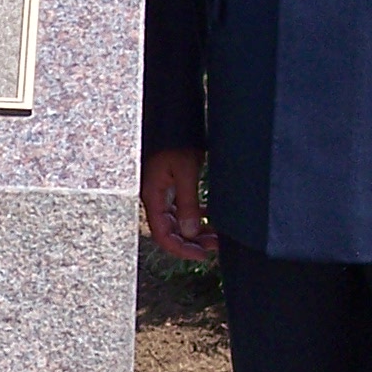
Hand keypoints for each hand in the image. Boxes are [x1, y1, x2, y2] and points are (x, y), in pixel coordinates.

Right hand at [142, 148, 217, 263]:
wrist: (171, 116)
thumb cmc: (175, 140)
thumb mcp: (185, 171)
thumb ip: (187, 203)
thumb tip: (191, 233)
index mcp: (153, 197)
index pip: (163, 235)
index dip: (182, 250)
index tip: (204, 255)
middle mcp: (155, 198)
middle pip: (171, 231)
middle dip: (193, 242)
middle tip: (217, 246)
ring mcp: (163, 191)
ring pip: (178, 221)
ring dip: (197, 231)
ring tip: (218, 235)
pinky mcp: (171, 184)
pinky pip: (182, 208)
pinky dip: (196, 216)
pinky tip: (211, 218)